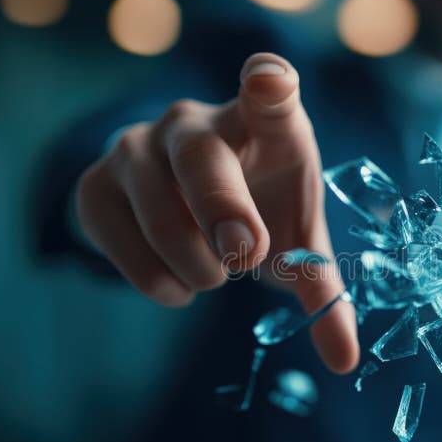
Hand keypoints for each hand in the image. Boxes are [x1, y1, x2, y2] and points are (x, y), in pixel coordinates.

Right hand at [75, 53, 357, 372]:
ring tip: (215, 275)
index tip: (269, 81)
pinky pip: (117, 240)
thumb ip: (322, 291)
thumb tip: (346, 361)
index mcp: (262, 124)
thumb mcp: (295, 242)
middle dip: (224, 214)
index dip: (268, 82)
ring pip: (158, 211)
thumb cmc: (259, 211)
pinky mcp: (95, 182)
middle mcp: (194, 122)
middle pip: (201, 158)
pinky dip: (154, 278)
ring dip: (195, 266)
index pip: (267, 86)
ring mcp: (137, 146)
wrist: (186, 204)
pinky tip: (176, 279)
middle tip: (245, 260)